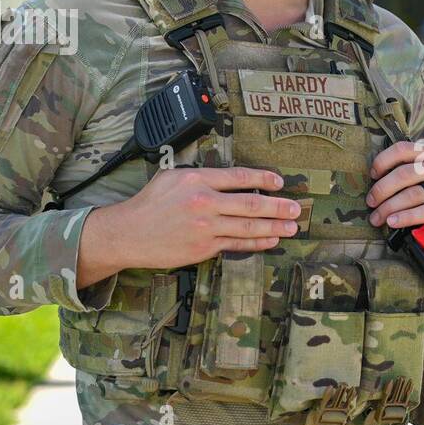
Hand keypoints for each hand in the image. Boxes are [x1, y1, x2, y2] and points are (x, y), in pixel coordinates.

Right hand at [78, 167, 299, 285]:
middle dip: (278, 206)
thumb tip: (230, 178)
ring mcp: (205, 227)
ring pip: (248, 226)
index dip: (264, 178)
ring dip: (274, 226)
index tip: (280, 182)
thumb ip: (202, 176)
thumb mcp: (172, 178)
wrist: (128, 233)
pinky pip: (237, 245)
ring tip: (292, 227)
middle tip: (296, 209)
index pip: (239, 177)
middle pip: (251, 203)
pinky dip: (257, 242)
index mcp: (197, 180)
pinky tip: (271, 240)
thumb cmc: (150, 204)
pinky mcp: (203, 248)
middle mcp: (204, 202)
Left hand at [367, 140, 423, 238]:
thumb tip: (372, 179)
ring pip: (413, 194)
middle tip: (371, 202)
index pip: (403, 149)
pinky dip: (406, 217)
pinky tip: (393, 222)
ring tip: (377, 218)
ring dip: (390, 207)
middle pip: (405, 173)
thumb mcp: (414, 180)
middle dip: (383, 189)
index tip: (372, 176)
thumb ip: (399, 173)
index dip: (383, 161)